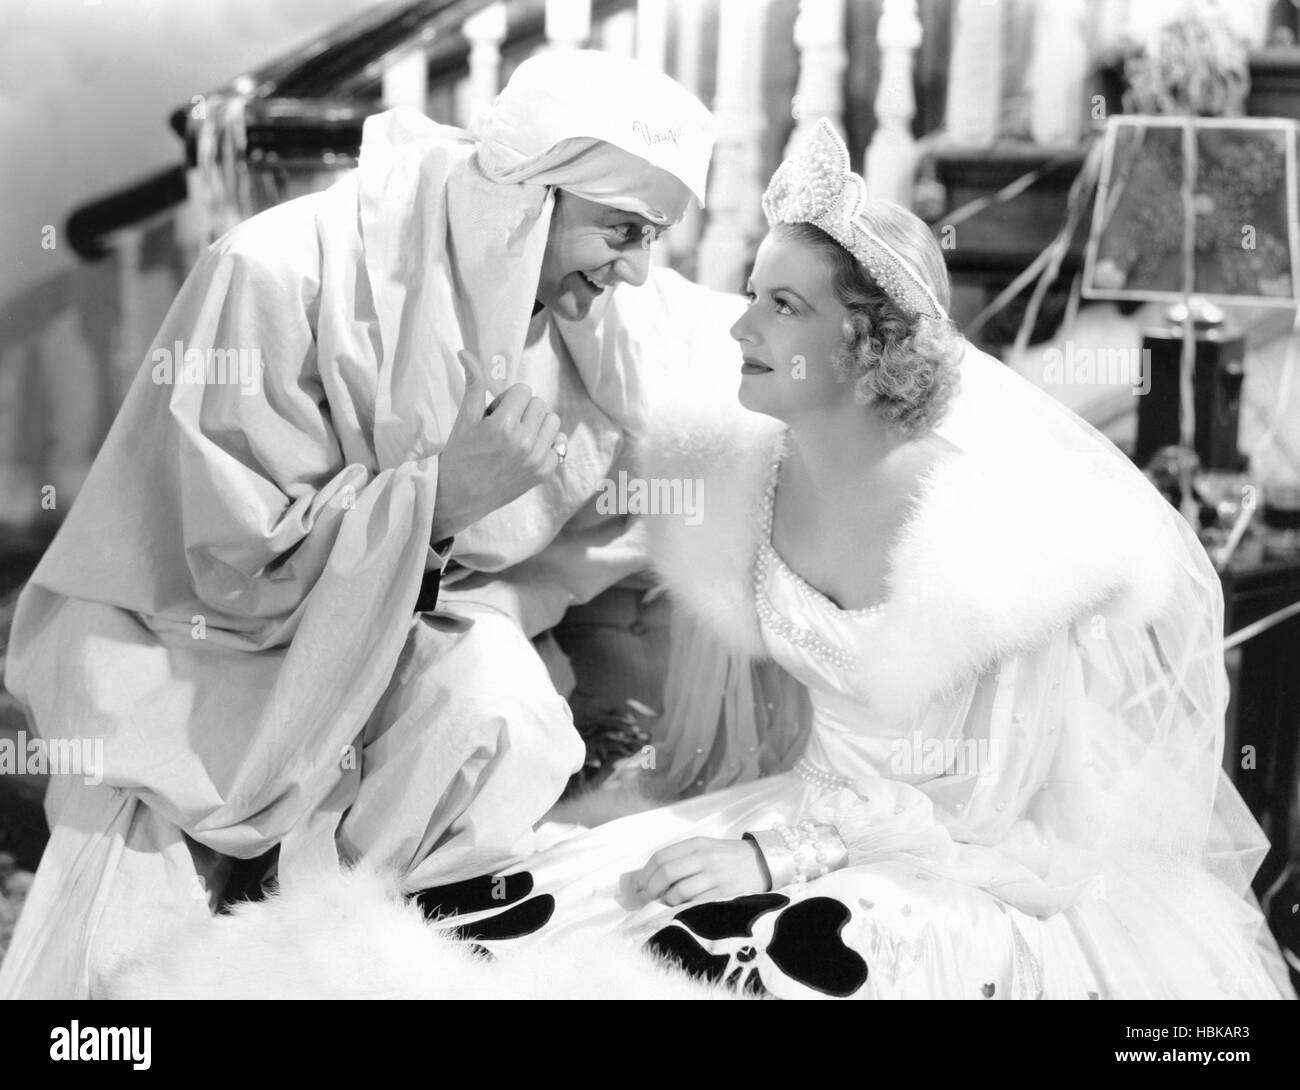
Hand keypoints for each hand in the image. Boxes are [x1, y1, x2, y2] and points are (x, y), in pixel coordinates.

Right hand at [430, 350, 565, 539]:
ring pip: (553, 422)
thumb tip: (465, 352)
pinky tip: (528, 451)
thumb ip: (472, 384)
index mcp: (503, 425)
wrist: (460, 496)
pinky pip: (560, 445)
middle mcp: (523, 442)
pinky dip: (547, 444)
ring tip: (518, 437)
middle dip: (524, 410)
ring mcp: (536, 459)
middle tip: (505, 427)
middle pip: (540, 404)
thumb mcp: (464, 418)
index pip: (523, 391)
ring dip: (537, 425)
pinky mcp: (544, 473)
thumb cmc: (460, 454)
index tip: (495, 414)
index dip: (508, 399)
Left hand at [634, 837, 770, 905]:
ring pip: (679, 891)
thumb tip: (649, 877)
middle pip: (667, 873)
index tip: (640, 884)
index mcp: (697, 843)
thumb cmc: (729, 857)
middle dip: (652, 888)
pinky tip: (682, 907)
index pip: (661, 857)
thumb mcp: (706, 848)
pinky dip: (683, 908)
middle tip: (649, 897)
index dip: (646, 873)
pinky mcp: (724, 892)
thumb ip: (681, 858)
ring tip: (668, 903)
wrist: (763, 862)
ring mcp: (715, 875)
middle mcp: (704, 857)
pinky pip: (695, 903)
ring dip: (667, 901)